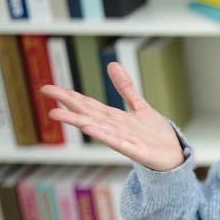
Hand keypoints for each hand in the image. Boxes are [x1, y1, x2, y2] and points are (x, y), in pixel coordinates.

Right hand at [40, 62, 184, 171]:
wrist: (173, 155)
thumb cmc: (154, 134)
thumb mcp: (139, 105)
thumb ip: (125, 88)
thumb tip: (112, 64)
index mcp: (113, 118)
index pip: (87, 104)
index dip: (68, 95)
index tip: (47, 88)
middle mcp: (114, 128)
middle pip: (87, 114)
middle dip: (67, 105)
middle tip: (46, 94)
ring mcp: (124, 140)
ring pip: (98, 129)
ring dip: (78, 121)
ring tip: (57, 114)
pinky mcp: (137, 151)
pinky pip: (120, 143)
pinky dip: (106, 137)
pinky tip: (91, 129)